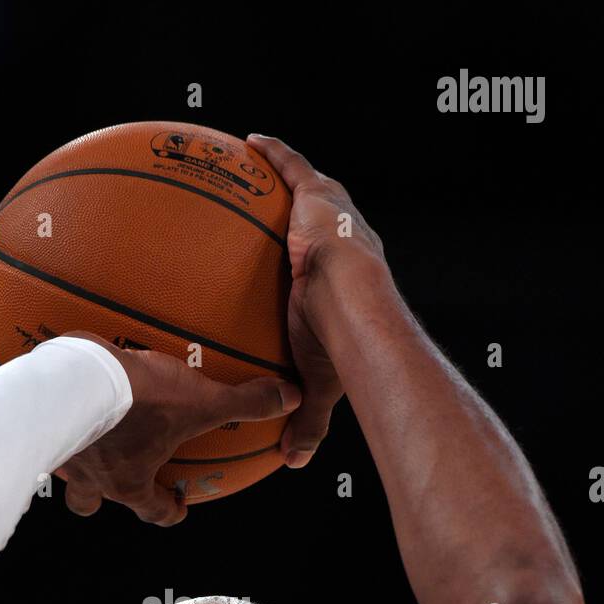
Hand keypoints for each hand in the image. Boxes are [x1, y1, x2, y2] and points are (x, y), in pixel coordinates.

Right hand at [0, 334, 300, 525]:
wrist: (69, 386)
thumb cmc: (136, 402)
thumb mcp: (200, 400)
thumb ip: (245, 402)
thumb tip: (290, 397)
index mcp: (130, 480)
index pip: (154, 511)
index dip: (169, 512)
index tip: (177, 506)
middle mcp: (90, 476)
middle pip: (92, 504)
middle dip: (101, 496)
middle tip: (110, 479)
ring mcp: (52, 454)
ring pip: (52, 466)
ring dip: (54, 451)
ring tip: (53, 428)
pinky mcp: (20, 421)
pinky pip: (5, 405)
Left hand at [246, 133, 386, 468]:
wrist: (354, 311)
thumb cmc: (343, 350)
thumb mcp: (319, 388)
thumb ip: (306, 420)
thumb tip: (293, 462)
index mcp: (352, 282)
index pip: (334, 269)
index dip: (323, 263)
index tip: (306, 264)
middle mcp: (347, 242)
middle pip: (324, 222)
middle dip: (308, 212)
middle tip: (286, 214)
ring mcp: (333, 217)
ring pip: (308, 189)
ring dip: (288, 178)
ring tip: (257, 167)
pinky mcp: (318, 196)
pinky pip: (291, 167)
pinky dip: (273, 153)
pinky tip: (250, 141)